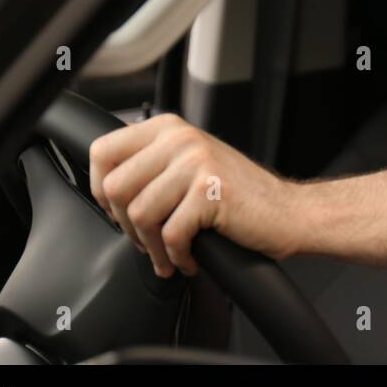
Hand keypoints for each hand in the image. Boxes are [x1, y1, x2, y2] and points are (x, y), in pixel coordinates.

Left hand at [89, 114, 296, 276]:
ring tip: (168, 254)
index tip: (116, 210)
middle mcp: (181, 138)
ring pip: (140, 214)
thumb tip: (104, 186)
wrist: (287, 212)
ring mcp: (197, 163)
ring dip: (151, 247)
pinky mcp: (210, 192)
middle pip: (115, 187)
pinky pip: (170, 234)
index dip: (99, 189)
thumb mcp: (190, 164)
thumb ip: (152, 163)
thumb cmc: (239, 195)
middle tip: (146, 240)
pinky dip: (176, 256)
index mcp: (169, 128)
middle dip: (125, 225)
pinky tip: (188, 258)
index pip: (103, 151)